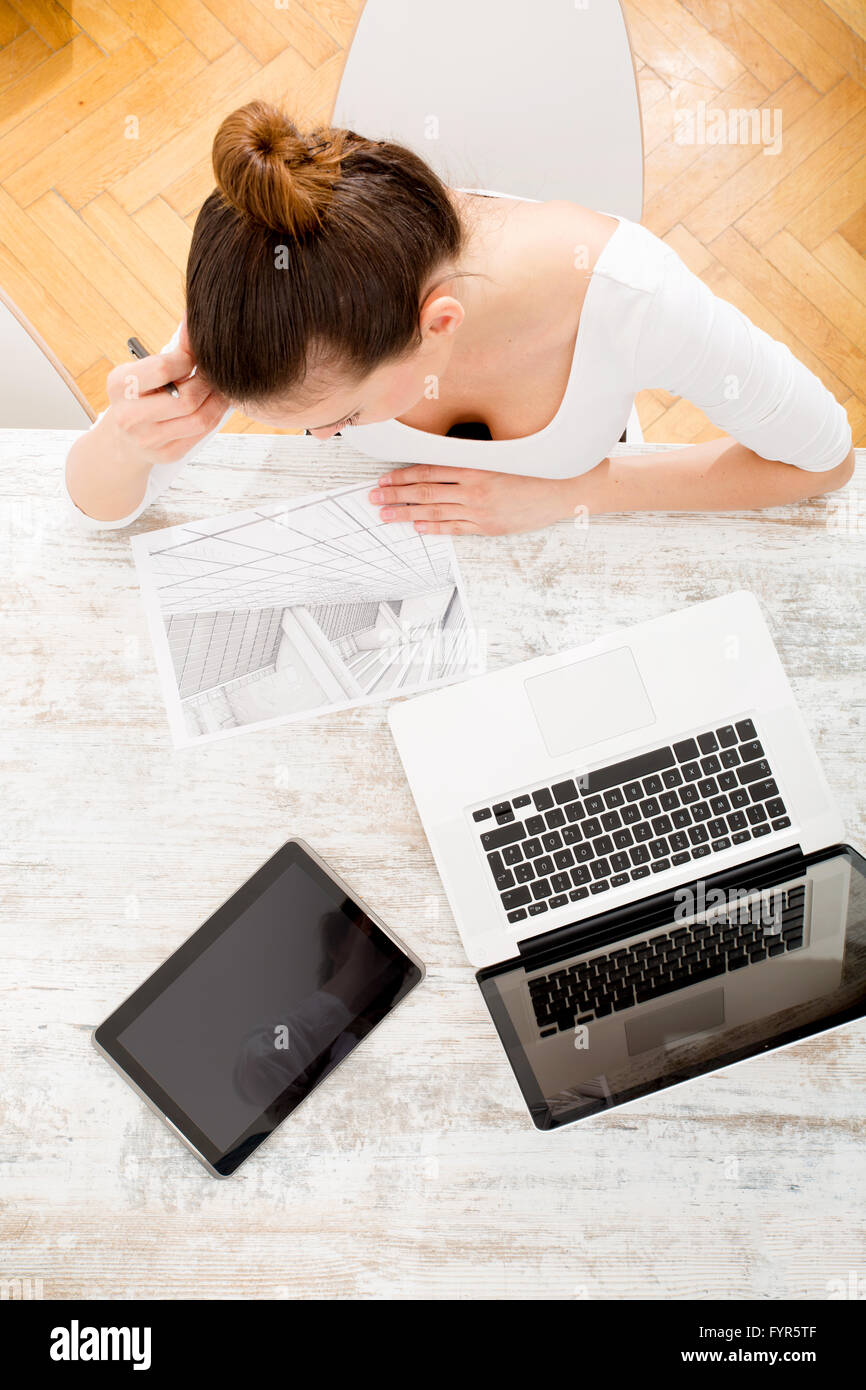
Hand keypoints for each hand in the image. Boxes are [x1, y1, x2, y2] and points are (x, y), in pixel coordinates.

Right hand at [102, 329, 228, 470]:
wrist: (123, 439)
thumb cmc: (139, 393)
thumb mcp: (143, 369)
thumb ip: (172, 350)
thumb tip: (196, 320)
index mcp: (120, 385)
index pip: (163, 368)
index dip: (189, 358)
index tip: (198, 354)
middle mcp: (129, 416)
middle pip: (186, 399)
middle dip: (207, 383)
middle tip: (217, 372)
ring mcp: (148, 440)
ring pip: (199, 420)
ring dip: (217, 401)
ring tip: (220, 387)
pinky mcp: (166, 454)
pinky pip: (201, 434)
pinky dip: (214, 416)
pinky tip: (216, 404)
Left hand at [368, 464, 577, 535]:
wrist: (563, 489)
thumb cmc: (534, 468)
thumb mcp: (501, 455)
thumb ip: (471, 459)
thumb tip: (441, 460)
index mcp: (475, 467)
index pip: (429, 471)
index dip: (402, 476)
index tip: (383, 479)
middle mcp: (474, 490)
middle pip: (425, 492)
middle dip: (395, 495)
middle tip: (373, 498)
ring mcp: (480, 511)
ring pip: (434, 511)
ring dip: (406, 513)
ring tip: (385, 515)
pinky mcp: (489, 527)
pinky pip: (455, 528)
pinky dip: (434, 527)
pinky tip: (417, 526)